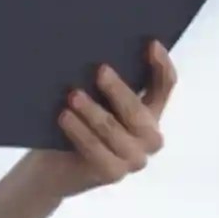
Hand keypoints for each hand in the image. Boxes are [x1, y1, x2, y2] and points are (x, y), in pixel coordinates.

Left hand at [25, 39, 177, 199]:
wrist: (54, 167)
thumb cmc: (77, 124)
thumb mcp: (93, 99)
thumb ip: (102, 82)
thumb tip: (95, 53)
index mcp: (148, 112)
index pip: (165, 87)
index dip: (162, 66)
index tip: (151, 44)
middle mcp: (148, 136)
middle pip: (139, 112)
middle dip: (120, 90)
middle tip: (100, 71)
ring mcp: (133, 158)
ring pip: (115, 130)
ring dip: (93, 112)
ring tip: (73, 96)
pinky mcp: (112, 173)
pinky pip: (96, 149)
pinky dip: (80, 132)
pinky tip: (65, 118)